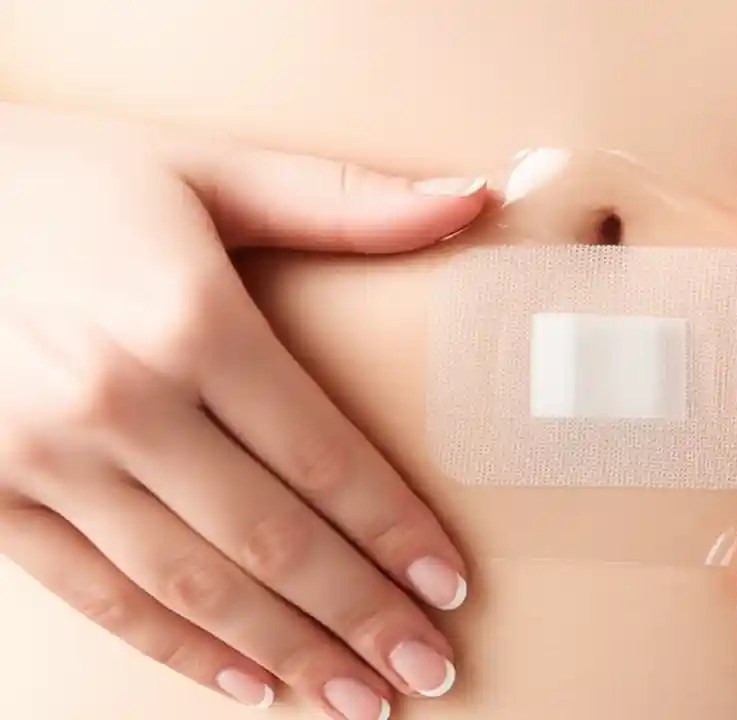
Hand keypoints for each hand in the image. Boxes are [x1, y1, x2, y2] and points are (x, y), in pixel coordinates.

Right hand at [0, 103, 485, 719]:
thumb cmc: (66, 179)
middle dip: (360, 615)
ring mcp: (43, 457)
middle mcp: (119, 399)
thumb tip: (476, 198)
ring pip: (191, 584)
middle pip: (270, 537)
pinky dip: (175, 648)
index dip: (395, 532)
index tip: (450, 587)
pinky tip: (245, 683)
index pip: (323, 456)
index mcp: (188, 318)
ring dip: (286, 652)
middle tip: (429, 669)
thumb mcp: (204, 168)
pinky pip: (95, 594)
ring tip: (359, 699)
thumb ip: (343, 200)